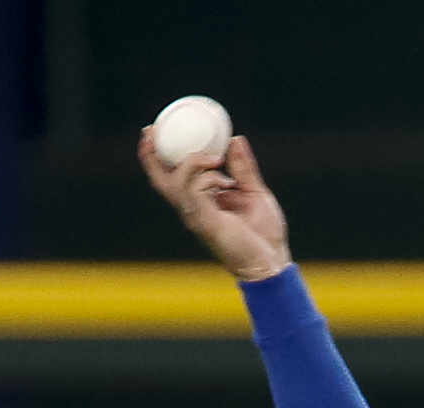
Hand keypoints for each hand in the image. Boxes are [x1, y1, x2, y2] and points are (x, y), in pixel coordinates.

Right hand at [138, 129, 291, 281]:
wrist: (272, 262)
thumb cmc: (265, 235)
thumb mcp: (255, 193)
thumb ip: (243, 169)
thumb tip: (235, 139)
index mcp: (200, 201)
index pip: (172, 176)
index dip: (158, 155)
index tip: (158, 129)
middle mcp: (192, 208)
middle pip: (160, 180)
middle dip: (151, 154)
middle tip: (152, 131)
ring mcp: (197, 216)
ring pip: (176, 182)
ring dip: (192, 163)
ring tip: (217, 159)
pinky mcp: (205, 223)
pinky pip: (194, 192)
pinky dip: (207, 179)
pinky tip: (225, 180)